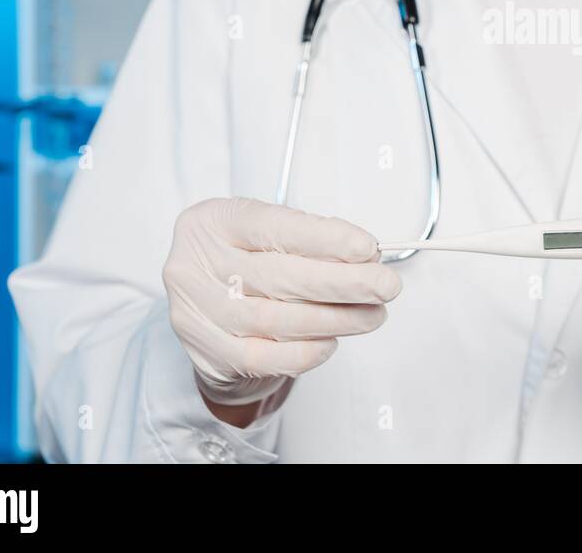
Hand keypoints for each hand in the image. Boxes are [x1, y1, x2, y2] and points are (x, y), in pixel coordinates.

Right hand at [163, 197, 400, 418]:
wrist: (206, 305)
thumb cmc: (247, 259)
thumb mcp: (268, 233)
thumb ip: (310, 239)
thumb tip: (366, 257)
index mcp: (214, 222)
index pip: (272, 226)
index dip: (324, 238)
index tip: (367, 248)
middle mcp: (196, 265)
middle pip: (278, 276)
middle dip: (342, 283)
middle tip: (385, 286)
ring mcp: (197, 312)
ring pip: (275, 320)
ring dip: (335, 320)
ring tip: (372, 315)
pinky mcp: (208, 354)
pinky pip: (264, 358)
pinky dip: (306, 352)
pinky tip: (332, 341)